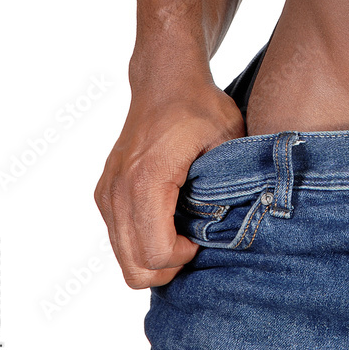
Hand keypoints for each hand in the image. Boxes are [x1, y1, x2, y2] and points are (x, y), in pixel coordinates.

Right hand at [94, 83, 245, 288]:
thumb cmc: (200, 107)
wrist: (164, 82)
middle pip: (133, 268)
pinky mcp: (105, 193)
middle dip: (168, 267)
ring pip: (123, 259)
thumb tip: (243, 220)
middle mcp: (118, 190)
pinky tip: (169, 220)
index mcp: (147, 180)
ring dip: (154, 257)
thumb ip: (231, 181)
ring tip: (184, 231)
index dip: (184, 257)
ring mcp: (107, 193)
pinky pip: (119, 239)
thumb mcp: (228, 138)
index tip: (204, 236)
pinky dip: (142, 242)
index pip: (155, 252)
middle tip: (195, 243)